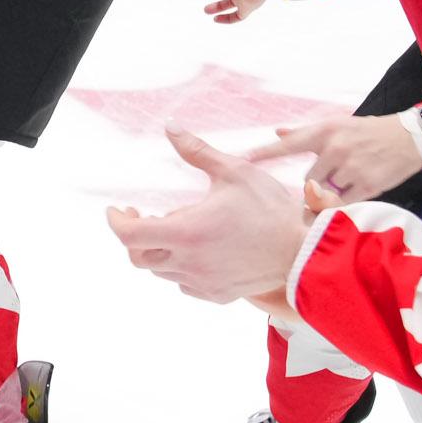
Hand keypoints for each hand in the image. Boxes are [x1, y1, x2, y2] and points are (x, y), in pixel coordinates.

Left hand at [107, 129, 313, 305]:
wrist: (304, 251)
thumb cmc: (270, 208)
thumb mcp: (234, 171)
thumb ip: (197, 151)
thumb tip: (171, 128)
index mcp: (187, 232)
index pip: (129, 235)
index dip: (117, 221)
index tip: (119, 209)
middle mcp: (188, 262)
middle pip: (139, 257)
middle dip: (135, 236)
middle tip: (142, 217)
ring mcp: (202, 282)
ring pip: (162, 271)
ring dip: (160, 250)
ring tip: (178, 228)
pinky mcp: (216, 294)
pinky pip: (184, 283)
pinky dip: (181, 267)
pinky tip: (197, 251)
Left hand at [248, 112, 421, 201]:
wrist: (410, 137)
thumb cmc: (368, 131)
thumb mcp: (337, 124)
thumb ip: (306, 133)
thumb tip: (278, 131)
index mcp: (325, 131)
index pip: (289, 144)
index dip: (266, 152)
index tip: (244, 159)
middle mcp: (335, 149)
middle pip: (308, 180)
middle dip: (318, 183)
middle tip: (337, 175)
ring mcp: (351, 168)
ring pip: (326, 193)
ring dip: (335, 192)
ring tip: (354, 178)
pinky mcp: (367, 185)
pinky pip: (344, 204)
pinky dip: (346, 203)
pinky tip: (357, 191)